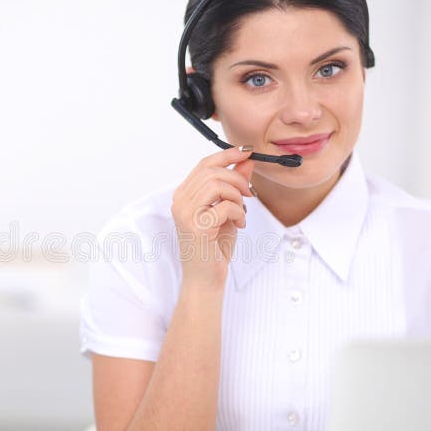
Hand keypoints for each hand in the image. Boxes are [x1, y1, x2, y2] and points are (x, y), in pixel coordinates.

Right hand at [171, 146, 255, 287]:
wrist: (206, 280)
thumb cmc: (213, 248)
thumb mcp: (227, 211)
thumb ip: (234, 186)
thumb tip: (246, 161)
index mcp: (184, 196)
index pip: (204, 164)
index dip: (227, 154)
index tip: (247, 151)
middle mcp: (180, 202)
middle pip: (211, 171)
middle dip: (237, 178)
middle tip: (249, 194)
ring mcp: (186, 214)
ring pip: (217, 184)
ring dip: (237, 196)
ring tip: (241, 212)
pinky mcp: (197, 226)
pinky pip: (225, 206)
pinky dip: (238, 213)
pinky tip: (239, 224)